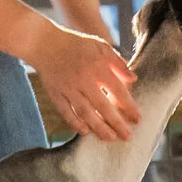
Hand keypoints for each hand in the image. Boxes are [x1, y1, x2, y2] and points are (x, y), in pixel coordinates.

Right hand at [29, 23, 139, 142]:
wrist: (44, 43)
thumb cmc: (76, 44)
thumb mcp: (100, 46)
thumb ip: (118, 63)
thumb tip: (134, 80)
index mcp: (97, 66)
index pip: (117, 90)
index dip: (128, 106)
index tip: (137, 119)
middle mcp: (83, 79)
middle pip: (102, 106)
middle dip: (116, 123)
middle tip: (127, 137)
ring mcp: (68, 88)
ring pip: (85, 112)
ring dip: (98, 127)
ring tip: (110, 138)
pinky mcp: (55, 93)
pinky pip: (66, 112)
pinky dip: (75, 123)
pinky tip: (85, 132)